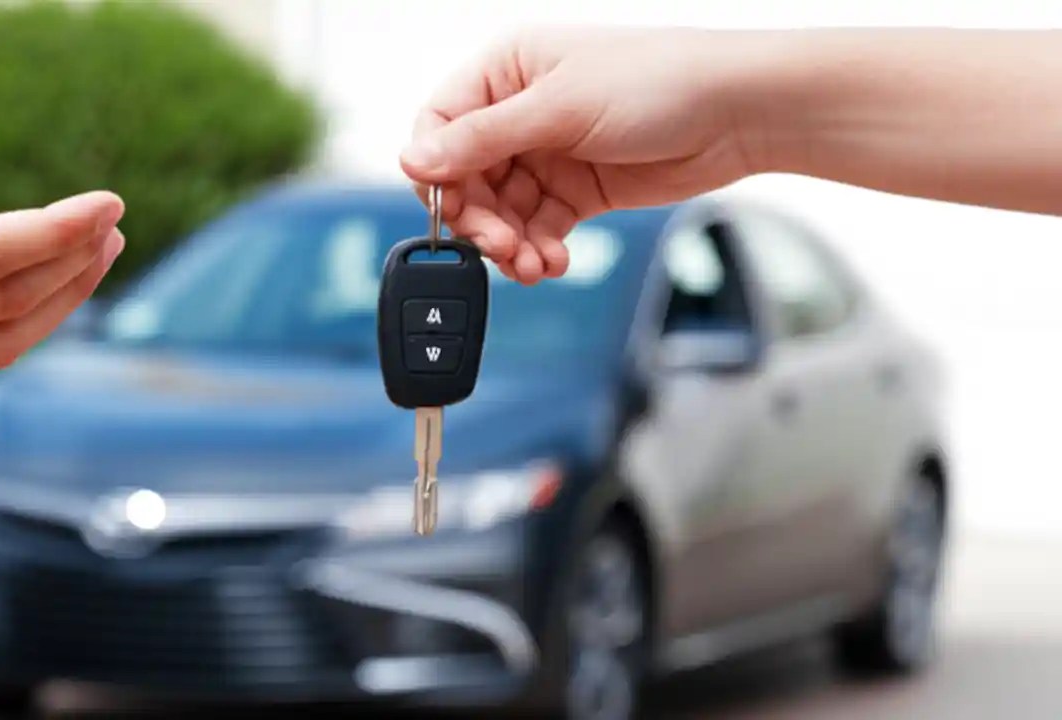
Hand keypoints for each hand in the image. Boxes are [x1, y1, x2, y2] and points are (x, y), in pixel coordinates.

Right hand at [400, 28, 755, 283]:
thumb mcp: (559, 108)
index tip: (448, 210)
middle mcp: (520, 110)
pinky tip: (550, 263)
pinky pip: (537, 228)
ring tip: (530, 266)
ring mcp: (548, 153)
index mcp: (507, 69)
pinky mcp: (576, 190)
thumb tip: (413, 160)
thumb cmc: (658, 82)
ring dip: (509, 244)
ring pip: (501, 211)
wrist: (738, 112)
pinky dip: (537, 250)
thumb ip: (482, 140)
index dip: (436, 171)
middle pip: (467, 178)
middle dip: (480, 220)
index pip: (441, 124)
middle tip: (501, 247)